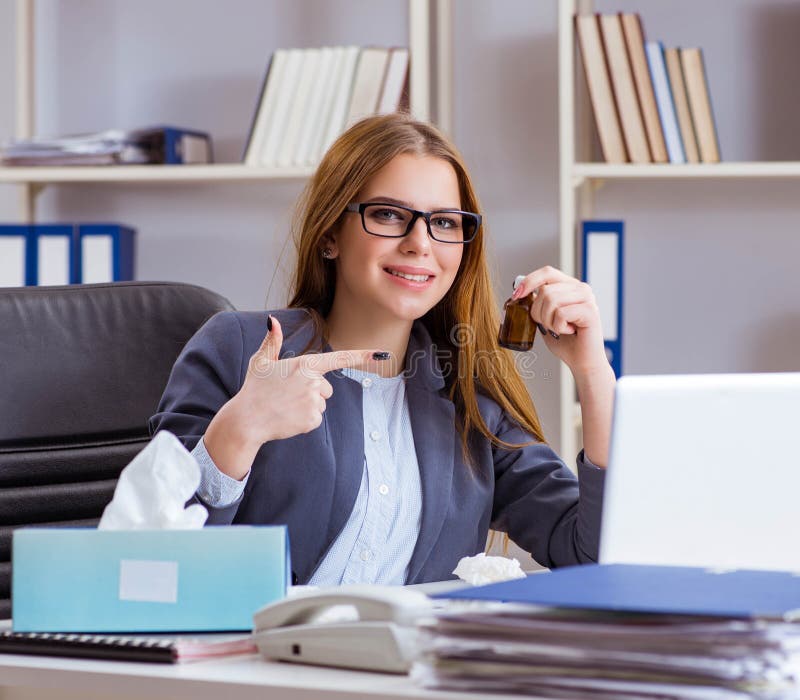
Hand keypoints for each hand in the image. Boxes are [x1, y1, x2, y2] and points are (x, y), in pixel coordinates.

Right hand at [205, 315, 388, 478]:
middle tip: (287, 395)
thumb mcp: (262, 361)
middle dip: (311, 391)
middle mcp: (313, 381)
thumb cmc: (254, 388)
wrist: (247, 420)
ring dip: (307, 406)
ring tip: (286, 406)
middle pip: (326, 387)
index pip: (340, 359)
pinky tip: (288, 418)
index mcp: (305, 365)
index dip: (363, 356)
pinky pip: (316, 418)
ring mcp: (314, 401)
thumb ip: (272, 341)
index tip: (382, 354)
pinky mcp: (312, 419)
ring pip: (321, 403)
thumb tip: (273, 321)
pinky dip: (305, 420)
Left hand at [512, 266, 607, 377]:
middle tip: (550, 325)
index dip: (529, 281)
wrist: (582, 361)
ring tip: (560, 329)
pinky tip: (569, 331)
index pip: (547, 272)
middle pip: (545, 290)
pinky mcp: (590, 311)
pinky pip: (561, 314)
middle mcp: (581, 288)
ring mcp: (587, 298)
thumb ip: (537, 304)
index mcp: (570, 286)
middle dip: (538, 312)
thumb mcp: (545, 318)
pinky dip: (559, 327)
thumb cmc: (565, 341)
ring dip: (549, 321)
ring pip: (551, 301)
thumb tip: (518, 294)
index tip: (516, 295)